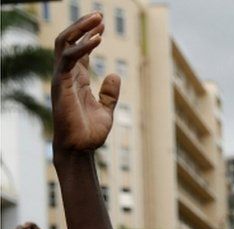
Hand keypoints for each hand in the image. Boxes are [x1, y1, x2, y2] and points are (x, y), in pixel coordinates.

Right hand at [51, 13, 119, 152]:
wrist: (80, 149)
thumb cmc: (89, 133)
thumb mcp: (106, 110)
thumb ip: (109, 93)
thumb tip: (114, 75)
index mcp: (76, 79)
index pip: (79, 50)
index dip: (89, 35)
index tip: (102, 24)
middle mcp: (66, 75)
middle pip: (68, 41)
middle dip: (82, 26)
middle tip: (99, 15)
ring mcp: (62, 78)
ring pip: (64, 43)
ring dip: (80, 29)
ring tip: (97, 19)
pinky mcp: (61, 84)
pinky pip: (68, 58)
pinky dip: (82, 47)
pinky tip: (97, 40)